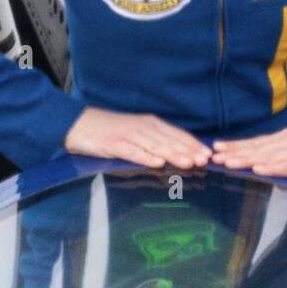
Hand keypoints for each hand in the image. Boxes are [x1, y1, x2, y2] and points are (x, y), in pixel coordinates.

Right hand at [63, 108, 211, 169]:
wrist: (78, 124)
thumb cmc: (108, 130)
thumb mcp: (135, 132)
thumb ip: (153, 140)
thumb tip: (175, 152)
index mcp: (149, 124)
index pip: (176, 134)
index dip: (192, 144)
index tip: (208, 154)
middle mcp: (142, 127)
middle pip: (169, 140)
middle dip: (189, 150)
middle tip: (205, 160)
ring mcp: (128, 135)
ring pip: (155, 146)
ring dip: (173, 154)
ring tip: (189, 163)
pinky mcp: (114, 144)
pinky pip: (133, 152)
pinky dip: (146, 157)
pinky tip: (157, 163)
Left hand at [210, 128, 286, 185]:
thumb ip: (282, 160)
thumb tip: (261, 168)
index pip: (256, 143)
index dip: (236, 146)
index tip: (216, 149)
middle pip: (258, 147)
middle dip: (235, 152)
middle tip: (214, 156)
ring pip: (269, 155)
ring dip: (248, 159)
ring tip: (229, 163)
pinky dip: (274, 167)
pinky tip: (259, 169)